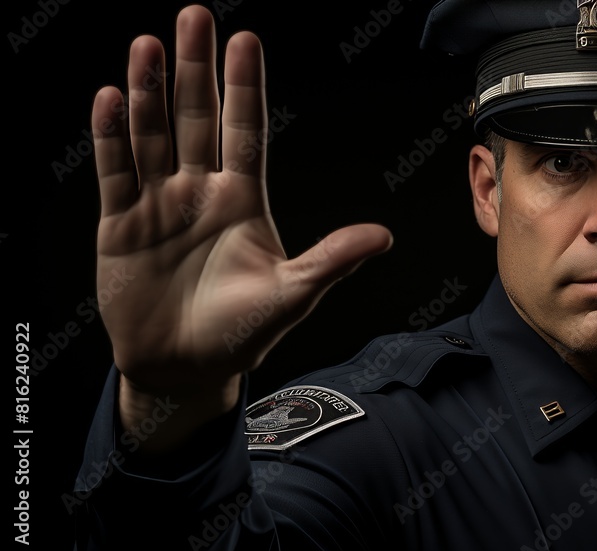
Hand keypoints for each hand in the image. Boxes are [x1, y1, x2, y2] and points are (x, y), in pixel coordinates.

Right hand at [92, 5, 391, 396]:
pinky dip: (112, 138)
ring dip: (150, 92)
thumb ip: (331, 261)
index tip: (247, 40)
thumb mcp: (290, 295)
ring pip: (153, 135)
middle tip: (194, 16)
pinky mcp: (120, 223)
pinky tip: (111, 98)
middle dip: (197, 69)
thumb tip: (383, 235)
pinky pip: (115, 172)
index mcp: (243, 201)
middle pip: (198, 119)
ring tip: (148, 46)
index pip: (246, 132)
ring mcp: (158, 203)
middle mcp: (200, 192)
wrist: (183, 367)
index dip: (245, 87)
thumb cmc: (240, 332)